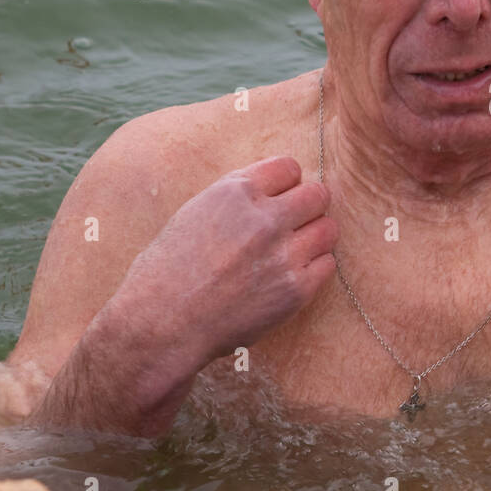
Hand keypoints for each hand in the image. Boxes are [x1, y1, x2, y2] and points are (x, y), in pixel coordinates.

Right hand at [111, 154, 335, 378]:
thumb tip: (273, 188)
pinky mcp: (296, 289)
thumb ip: (237, 196)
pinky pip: (327, 265)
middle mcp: (265, 219)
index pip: (289, 167)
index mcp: (236, 193)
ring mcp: (284, 255)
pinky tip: (290, 276)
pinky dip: (314, 269)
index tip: (281, 197)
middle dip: (308, 207)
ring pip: (329, 229)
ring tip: (294, 251)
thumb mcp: (195, 212)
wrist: (161, 324)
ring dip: (315, 237)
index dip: (286, 183)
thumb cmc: (168, 270)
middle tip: (294, 224)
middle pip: (318, 195)